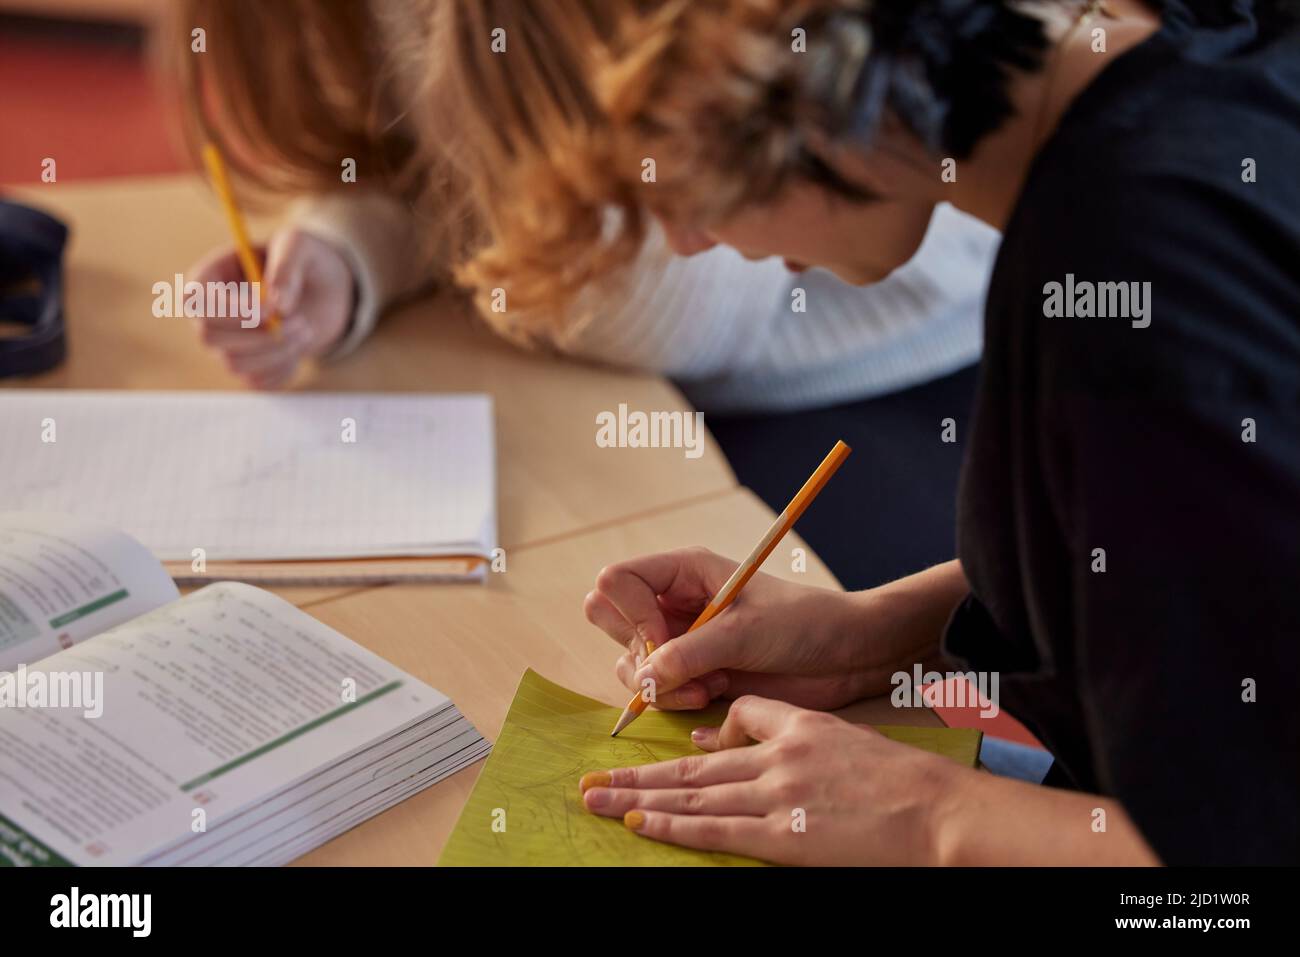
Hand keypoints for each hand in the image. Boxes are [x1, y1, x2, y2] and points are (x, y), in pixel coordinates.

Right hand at [187, 228, 354, 388]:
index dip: (228, 310)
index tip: (270, 310)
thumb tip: (278, 305)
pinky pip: (256, 382)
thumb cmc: (303, 259)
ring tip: (306, 329)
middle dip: (259, 335)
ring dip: (277, 352)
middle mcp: (211, 314)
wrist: (325, 288)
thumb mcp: (299, 244)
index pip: (194, 300)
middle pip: (209, 337)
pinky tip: (299, 348)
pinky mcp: (250, 366)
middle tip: (301, 321)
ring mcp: (228, 344)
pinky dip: (283, 369)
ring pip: (234, 363)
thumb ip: (287, 265)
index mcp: (210, 277)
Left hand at [580, 695, 962, 864]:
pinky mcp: (784, 836)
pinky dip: (673, 826)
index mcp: (797, 726)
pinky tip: (640, 823)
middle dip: (638, 774)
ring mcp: (777, 796)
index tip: (685, 752)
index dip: (708, 736)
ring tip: (596, 802)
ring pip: (693, 794)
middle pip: (693, 763)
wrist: (937, 811)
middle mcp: (777, 756)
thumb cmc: (901, 780)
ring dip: (639, 799)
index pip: (738, 717)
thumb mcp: (846, 735)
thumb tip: (745, 741)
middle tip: (593, 779)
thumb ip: (795, 732)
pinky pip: (715, 829)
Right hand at [585, 546, 903, 711]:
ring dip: (659, 684)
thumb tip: (644, 680)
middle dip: (635, 651)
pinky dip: (674, 699)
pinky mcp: (691, 674)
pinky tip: (713, 695)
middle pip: (608, 619)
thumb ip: (690, 653)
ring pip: (628, 662)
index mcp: (683, 571)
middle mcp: (673, 602)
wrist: (847, 656)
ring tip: (707, 688)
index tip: (666, 639)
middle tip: (674, 664)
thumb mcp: (746, 631)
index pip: (617, 581)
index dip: (632, 614)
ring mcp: (679, 639)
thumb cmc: (804, 623)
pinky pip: (654, 690)